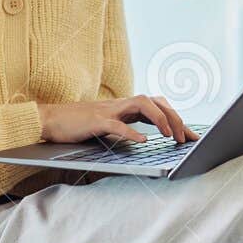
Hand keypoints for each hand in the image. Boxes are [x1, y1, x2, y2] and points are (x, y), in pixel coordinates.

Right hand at [38, 96, 199, 145]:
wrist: (49, 119)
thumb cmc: (79, 125)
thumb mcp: (109, 125)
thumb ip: (127, 126)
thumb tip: (147, 139)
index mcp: (126, 106)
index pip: (159, 106)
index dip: (178, 119)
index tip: (193, 136)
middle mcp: (121, 104)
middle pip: (156, 101)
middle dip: (175, 118)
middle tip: (186, 139)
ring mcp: (109, 110)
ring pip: (142, 104)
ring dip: (160, 119)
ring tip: (170, 136)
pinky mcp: (95, 121)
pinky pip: (117, 124)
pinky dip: (131, 132)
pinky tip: (143, 141)